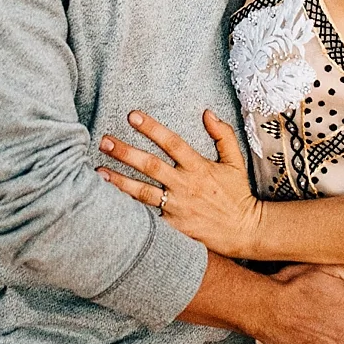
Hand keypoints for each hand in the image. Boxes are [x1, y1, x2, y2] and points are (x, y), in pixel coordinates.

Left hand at [97, 109, 261, 258]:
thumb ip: (223, 135)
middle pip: (151, 166)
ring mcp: (178, 206)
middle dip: (126, 152)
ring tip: (98, 171)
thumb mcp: (236, 161)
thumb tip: (207, 113)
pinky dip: (129, 208)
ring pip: (143, 192)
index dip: (152, 128)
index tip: (132, 116)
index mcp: (199, 167)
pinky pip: (148, 216)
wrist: (244, 231)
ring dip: (120, 181)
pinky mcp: (174, 226)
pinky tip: (110, 201)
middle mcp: (185, 185)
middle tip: (104, 141)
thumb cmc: (237, 194)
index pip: (172, 143)